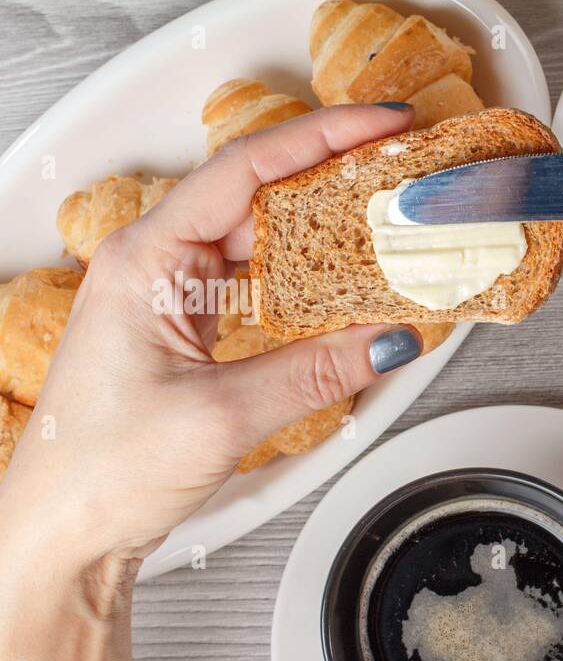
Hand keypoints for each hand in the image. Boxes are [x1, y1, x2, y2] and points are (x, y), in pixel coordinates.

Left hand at [0, 104, 424, 564]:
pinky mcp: (188, 331)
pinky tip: (345, 295)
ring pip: (263, 244)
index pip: (245, 170)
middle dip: (336, 185)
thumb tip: (388, 340)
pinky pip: (258, 288)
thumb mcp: (223, 417)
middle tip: (401, 182)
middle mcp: (155, 267)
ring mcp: (171, 298)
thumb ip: (315, 373)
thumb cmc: (100, 471)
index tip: (380, 128)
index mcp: (146, 261)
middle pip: (260, 198)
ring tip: (388, 237)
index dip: (322, 138)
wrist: (64, 532)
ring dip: (326, 240)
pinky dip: (307, 287)